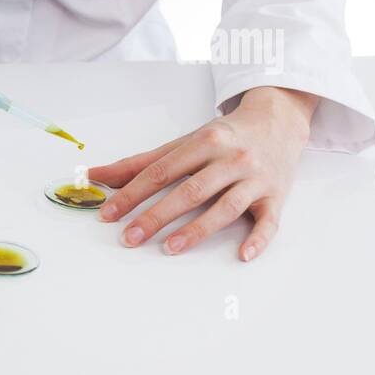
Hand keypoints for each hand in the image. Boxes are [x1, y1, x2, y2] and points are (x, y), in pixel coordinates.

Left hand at [89, 87, 318, 260]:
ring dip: (197, 230)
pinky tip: (242, 255)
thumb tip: (96, 175)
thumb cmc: (224, 136)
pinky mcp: (277, 196)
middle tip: (130, 238)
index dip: (132, 194)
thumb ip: (142, 162)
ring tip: (169, 248)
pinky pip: (269, 221)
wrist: (278, 120)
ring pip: (225, 207)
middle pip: (190, 191)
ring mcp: (256, 178)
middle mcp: (232, 159)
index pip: (161, 171)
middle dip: (156, 216)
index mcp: (205, 142)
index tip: (108, 214)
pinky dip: (258, 239)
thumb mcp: (185, 142)